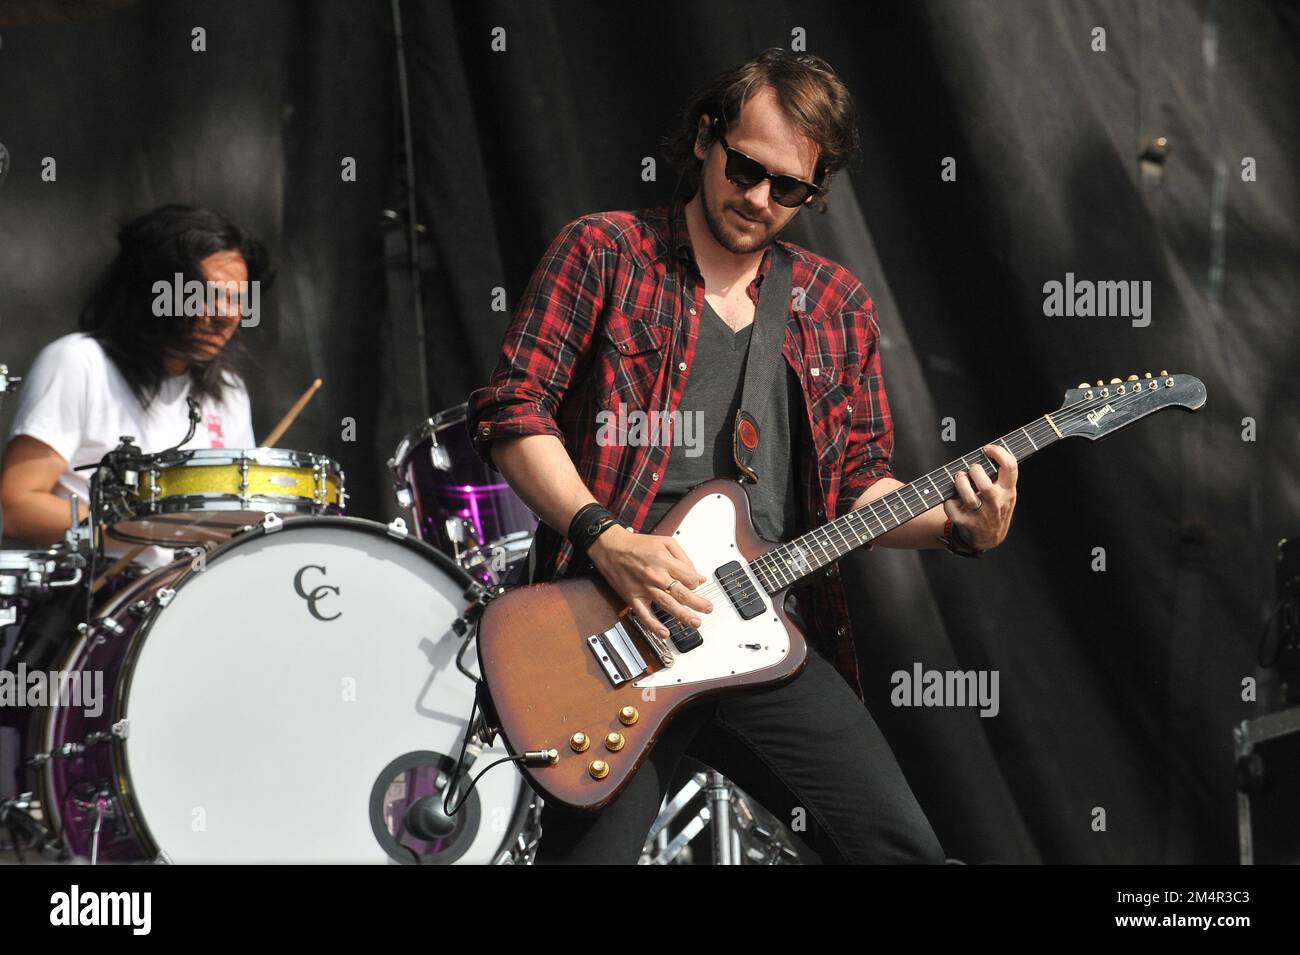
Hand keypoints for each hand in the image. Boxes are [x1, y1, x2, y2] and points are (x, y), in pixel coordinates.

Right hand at [587, 526, 713, 638]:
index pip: (689, 577)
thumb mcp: (665, 542)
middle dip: (698, 603)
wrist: (610, 547)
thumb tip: (698, 576)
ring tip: (695, 622)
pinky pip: (644, 614)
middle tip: (707, 609)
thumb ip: (684, 559)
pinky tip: (664, 633)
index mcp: (664, 561)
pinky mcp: (633, 598)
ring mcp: (644, 588)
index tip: (696, 585)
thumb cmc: (636, 544)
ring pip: (667, 604)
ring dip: (683, 615)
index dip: (696, 582)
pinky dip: (654, 625)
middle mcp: (655, 575)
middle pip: (682, 593)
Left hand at [942, 443, 1017, 551]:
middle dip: (974, 471)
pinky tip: (952, 499)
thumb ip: (1001, 477)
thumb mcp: (1006, 493)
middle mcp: (996, 503)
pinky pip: (952, 508)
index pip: (1010, 467)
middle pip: (984, 483)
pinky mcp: (966, 522)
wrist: (990, 538)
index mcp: (1008, 491)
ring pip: (968, 496)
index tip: (987, 449)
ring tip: (959, 479)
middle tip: (971, 471)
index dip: (998, 452)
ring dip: (960, 483)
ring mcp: (981, 515)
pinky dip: (948, 501)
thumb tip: (989, 451)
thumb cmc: (996, 508)